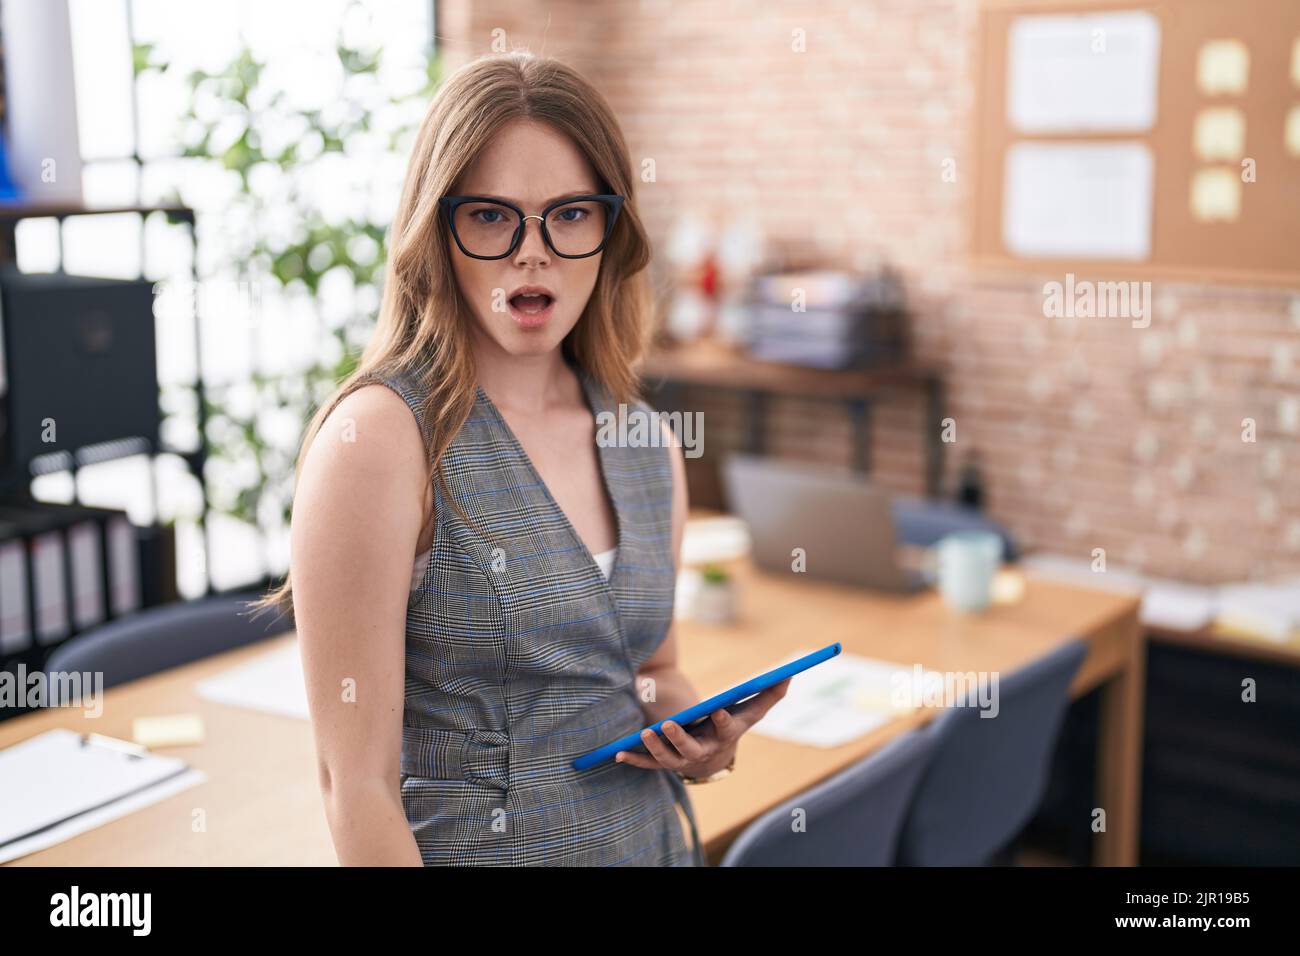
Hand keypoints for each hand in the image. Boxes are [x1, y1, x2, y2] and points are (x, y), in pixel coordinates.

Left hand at [614, 678, 791, 777]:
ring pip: (668, 759)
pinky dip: (635, 760)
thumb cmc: (732, 725)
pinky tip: (619, 753)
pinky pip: (649, 764)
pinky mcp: (664, 762)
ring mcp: (682, 759)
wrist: (713, 754)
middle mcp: (703, 752)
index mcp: (724, 737)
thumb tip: (789, 673)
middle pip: (692, 750)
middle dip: (680, 739)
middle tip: (667, 724)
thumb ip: (769, 694)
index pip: (727, 730)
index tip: (719, 709)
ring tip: (645, 733)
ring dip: (655, 748)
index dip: (723, 721)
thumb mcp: (750, 711)